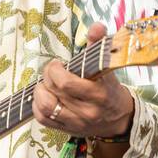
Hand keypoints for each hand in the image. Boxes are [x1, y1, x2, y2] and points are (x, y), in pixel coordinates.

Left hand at [33, 23, 134, 138]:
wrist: (119, 119)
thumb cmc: (109, 89)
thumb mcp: (107, 67)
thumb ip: (99, 45)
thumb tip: (96, 27)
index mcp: (99, 94)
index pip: (66, 83)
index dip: (55, 70)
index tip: (57, 64)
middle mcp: (87, 111)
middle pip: (55, 91)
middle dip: (47, 76)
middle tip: (51, 71)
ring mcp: (77, 123)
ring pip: (46, 107)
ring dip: (40, 92)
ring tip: (45, 84)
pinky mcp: (67, 130)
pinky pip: (43, 119)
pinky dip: (37, 106)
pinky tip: (44, 97)